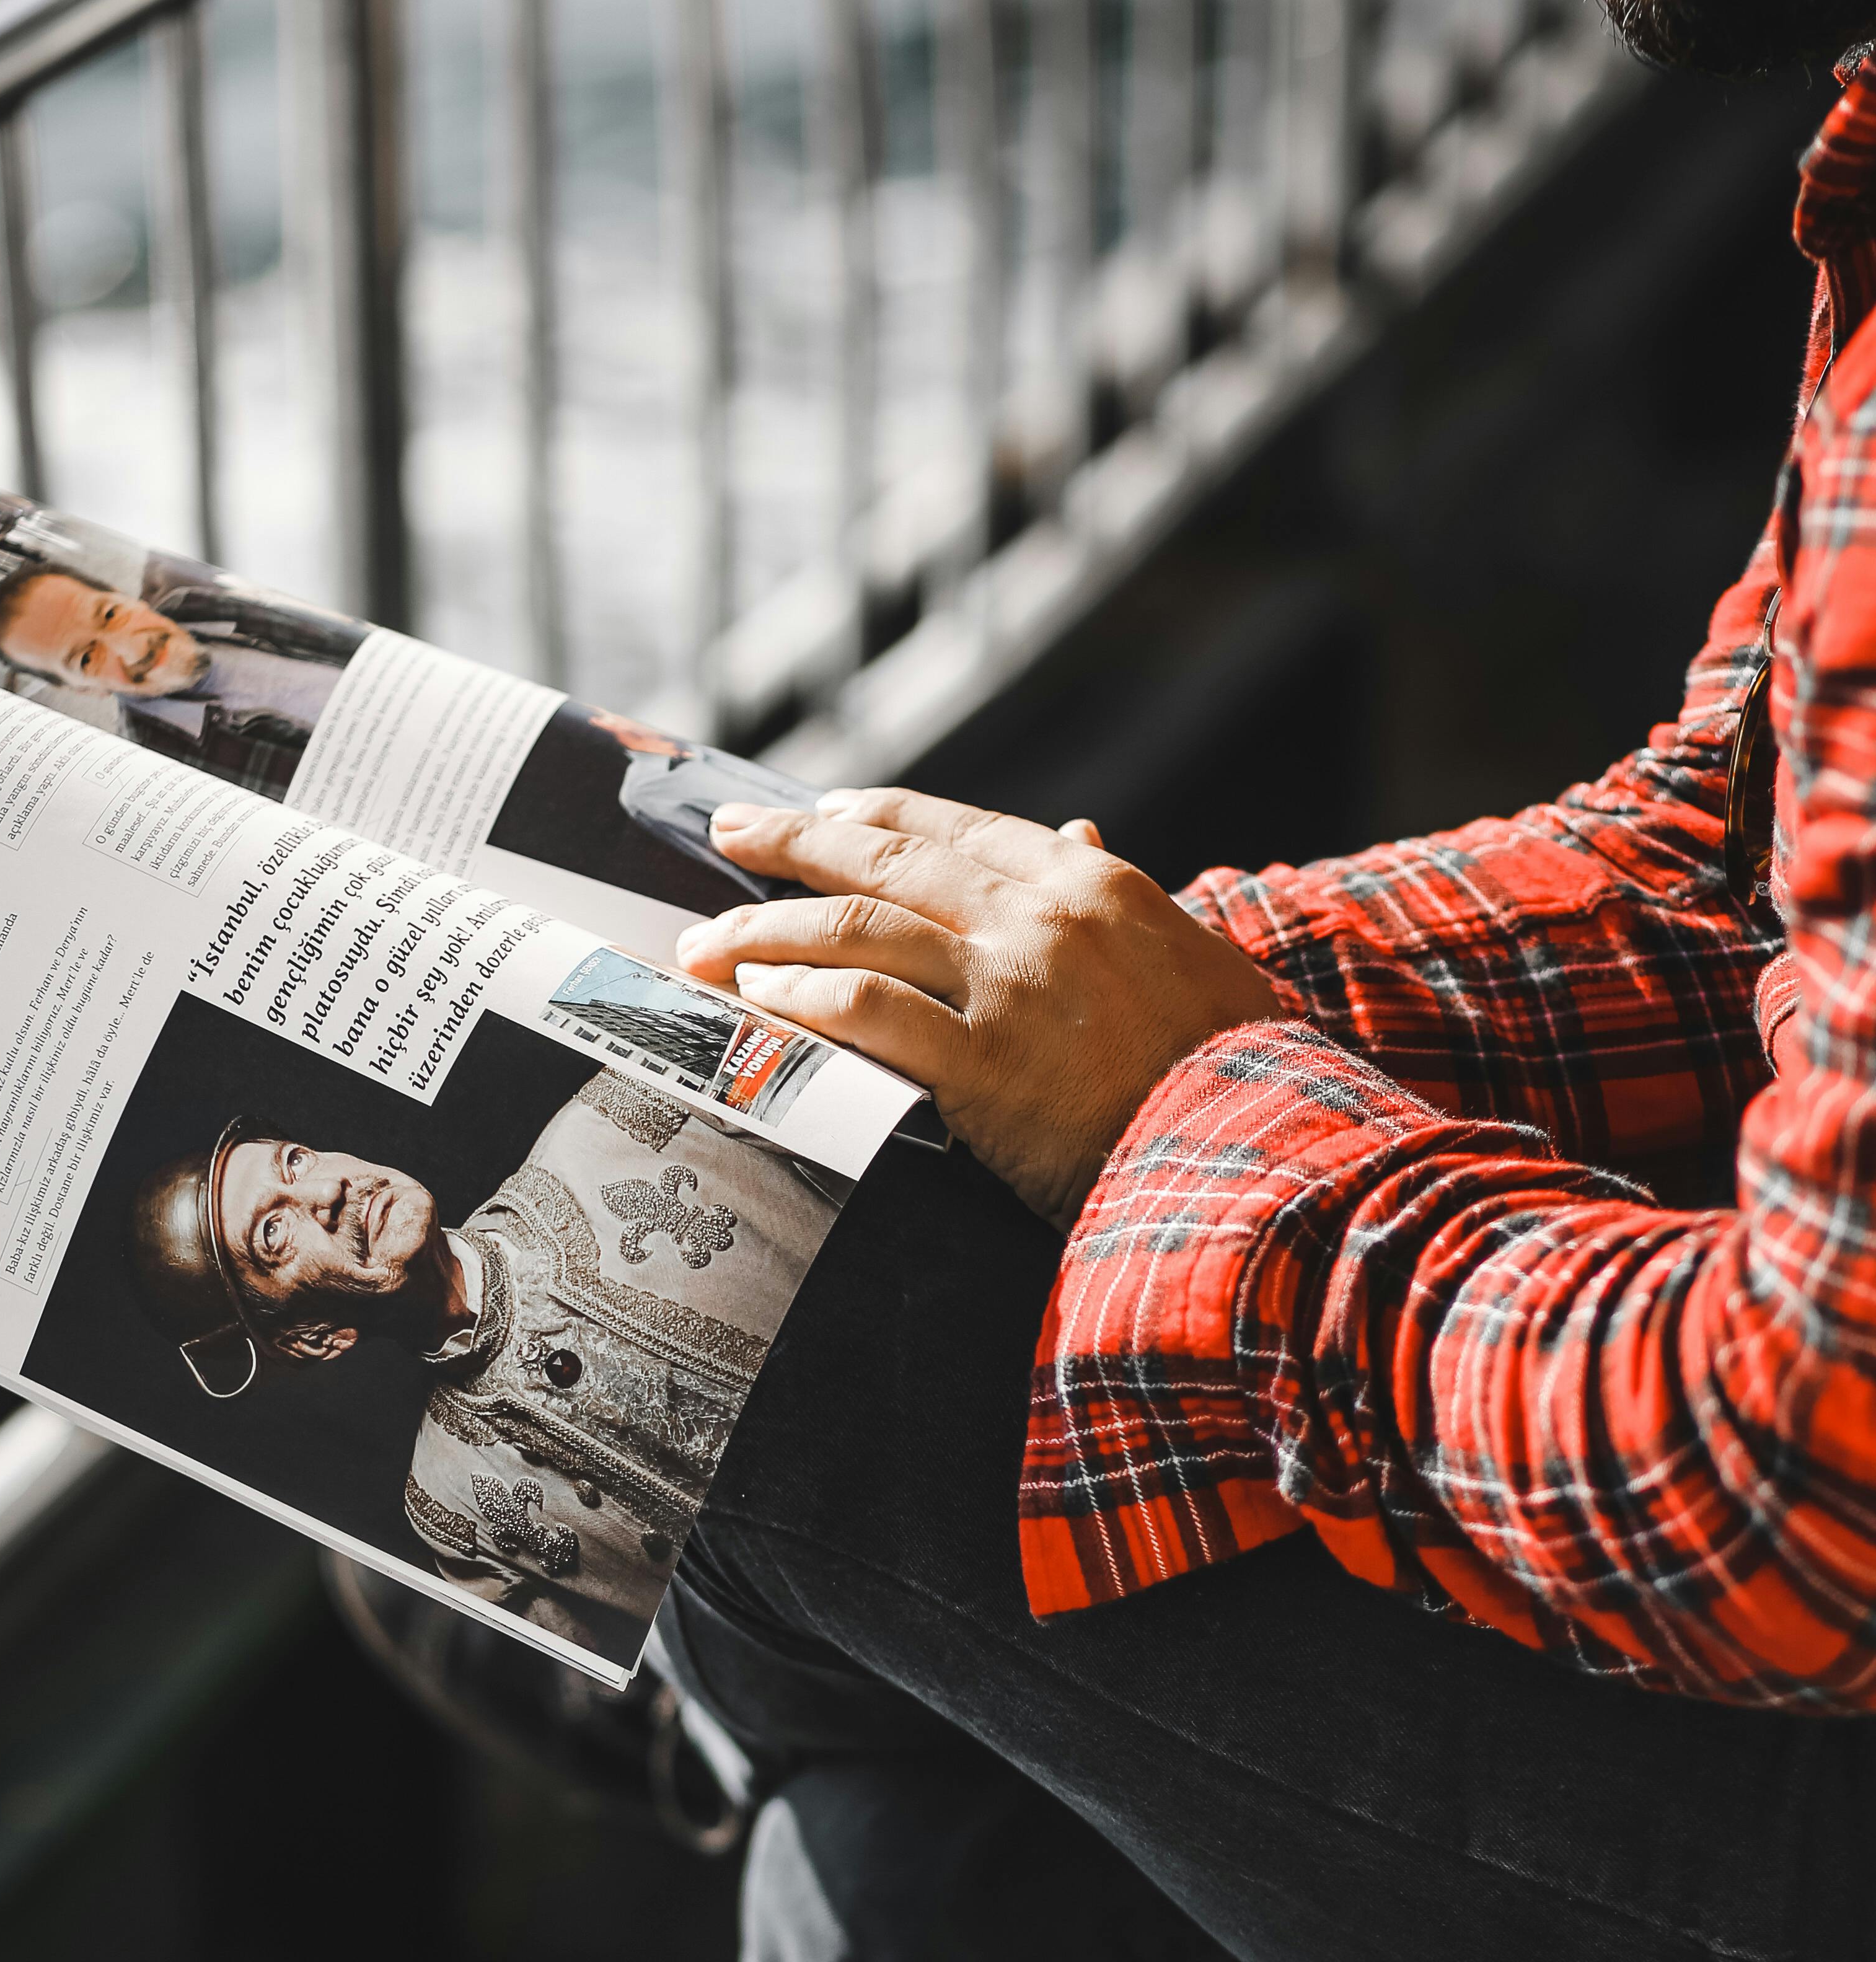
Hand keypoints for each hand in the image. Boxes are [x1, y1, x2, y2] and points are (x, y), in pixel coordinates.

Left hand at [676, 787, 1284, 1232]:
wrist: (1257, 1151)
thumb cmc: (1230, 1066)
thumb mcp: (1189, 956)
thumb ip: (1119, 898)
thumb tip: (1078, 834)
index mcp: (1091, 885)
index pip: (957, 827)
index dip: (877, 814)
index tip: (821, 810)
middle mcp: (1042, 915)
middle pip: (889, 858)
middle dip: (795, 842)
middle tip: (728, 832)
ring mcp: (1010, 986)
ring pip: (859, 930)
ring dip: (767, 933)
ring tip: (704, 945)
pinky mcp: (985, 1066)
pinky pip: (867, 1015)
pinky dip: (801, 1003)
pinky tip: (754, 1004)